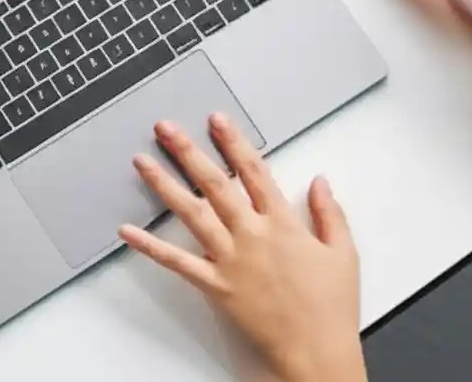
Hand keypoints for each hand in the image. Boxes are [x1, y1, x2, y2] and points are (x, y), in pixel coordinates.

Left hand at [119, 115, 365, 381]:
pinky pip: (177, 262)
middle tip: (166, 129)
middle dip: (188, 152)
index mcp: (283, 223)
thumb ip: (330, 213)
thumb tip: (320, 181)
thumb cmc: (331, 307)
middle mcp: (252, 235)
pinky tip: (128, 231)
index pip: (254, 171)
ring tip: (142, 162)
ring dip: (164, 185)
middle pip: (215, 184)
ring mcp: (230, 259)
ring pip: (192, 214)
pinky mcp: (215, 285)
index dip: (234, 143)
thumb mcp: (343, 253)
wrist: (316, 351)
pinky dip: (150, 247)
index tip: (216, 120)